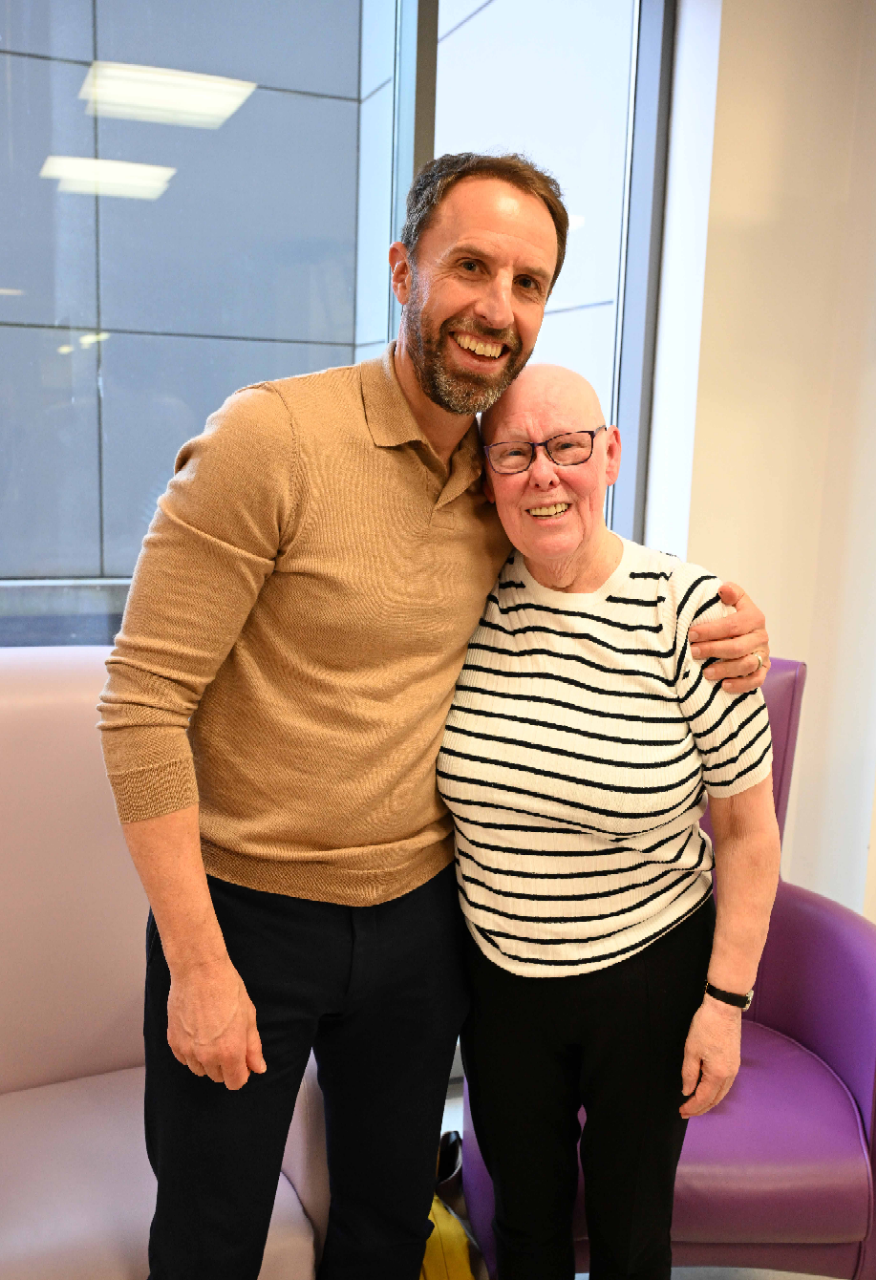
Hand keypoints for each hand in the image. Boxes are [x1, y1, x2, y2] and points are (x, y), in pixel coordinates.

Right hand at [167, 957, 265, 1089]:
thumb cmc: (227, 989)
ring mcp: (188, 1050)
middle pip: (217, 1077)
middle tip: (228, 1040)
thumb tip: (258, 1068)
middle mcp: (207, 1056)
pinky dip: (191, 1051)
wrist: (199, 970)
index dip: (241, 1073)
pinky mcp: (174, 1041)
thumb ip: (253, 1048)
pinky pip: (184, 1058)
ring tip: (212, 1034)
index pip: (235, 1083)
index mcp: (230, 1052)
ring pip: (199, 1069)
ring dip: (207, 1060)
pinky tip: (198, 1031)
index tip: (242, 1061)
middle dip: (225, 1065)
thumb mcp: (249, 1017)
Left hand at [679, 996, 740, 1117]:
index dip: (692, 1107)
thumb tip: (687, 1091)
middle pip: (715, 1099)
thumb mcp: (691, 1050)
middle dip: (701, 1108)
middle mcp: (730, 1075)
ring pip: (722, 1093)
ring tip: (695, 1105)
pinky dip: (715, 1092)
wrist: (724, 1008)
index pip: (704, 1098)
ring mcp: (735, 1068)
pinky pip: (725, 1084)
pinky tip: (707, 1090)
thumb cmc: (705, 1026)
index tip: (681, 1112)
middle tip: (686, 1112)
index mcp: (718, 1074)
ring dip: (709, 1101)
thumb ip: (689, 1073)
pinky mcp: (735, 1061)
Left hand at [689, 583, 769, 692]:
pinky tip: (724, 686)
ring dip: (724, 669)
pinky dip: (740, 684)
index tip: (691, 634)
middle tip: (693, 652)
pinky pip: (755, 681)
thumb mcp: (735, 602)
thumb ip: (732, 594)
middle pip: (737, 647)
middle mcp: (761, 637)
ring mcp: (763, 655)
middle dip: (713, 650)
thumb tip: (723, 589)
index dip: (711, 630)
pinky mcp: (763, 670)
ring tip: (705, 673)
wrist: (749, 634)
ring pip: (746, 665)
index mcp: (754, 618)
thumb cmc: (735, 618)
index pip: (732, 625)